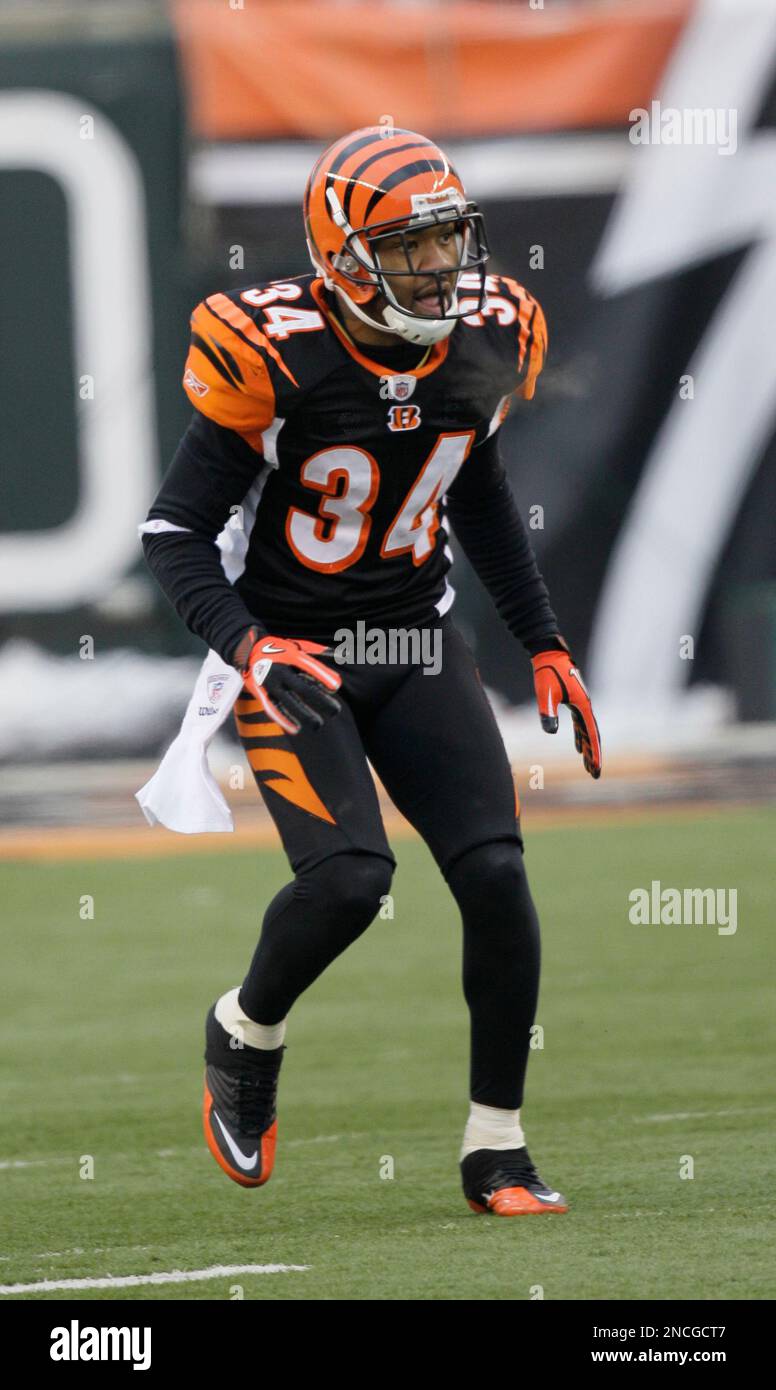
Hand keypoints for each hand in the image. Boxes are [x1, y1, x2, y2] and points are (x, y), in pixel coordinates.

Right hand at [238, 632, 341, 734]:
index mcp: (292, 657)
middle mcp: (281, 671)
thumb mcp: (299, 646)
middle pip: (303, 688)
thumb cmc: (280, 649)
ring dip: (304, 714)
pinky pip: (273, 708)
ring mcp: (271, 684)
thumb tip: (344, 655)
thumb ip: (321, 652)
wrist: (248, 650)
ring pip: (289, 702)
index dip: (323, 677)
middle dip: (320, 700)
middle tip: (335, 711)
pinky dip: (284, 719)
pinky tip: (296, 729)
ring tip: (318, 724)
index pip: (310, 667)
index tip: (336, 686)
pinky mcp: (262, 694)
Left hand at [531, 646, 601, 778]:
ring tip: (588, 766)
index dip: (595, 753)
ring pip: (587, 731)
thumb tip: (551, 732)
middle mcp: (585, 706)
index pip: (592, 734)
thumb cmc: (546, 672)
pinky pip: (580, 724)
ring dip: (588, 748)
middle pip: (592, 735)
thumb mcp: (545, 693)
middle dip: (594, 755)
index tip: (596, 770)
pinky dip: (581, 736)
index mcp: (582, 705)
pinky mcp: (574, 701)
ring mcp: (580, 704)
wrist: (548, 653)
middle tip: (594, 775)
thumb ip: (548, 712)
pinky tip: (579, 747)